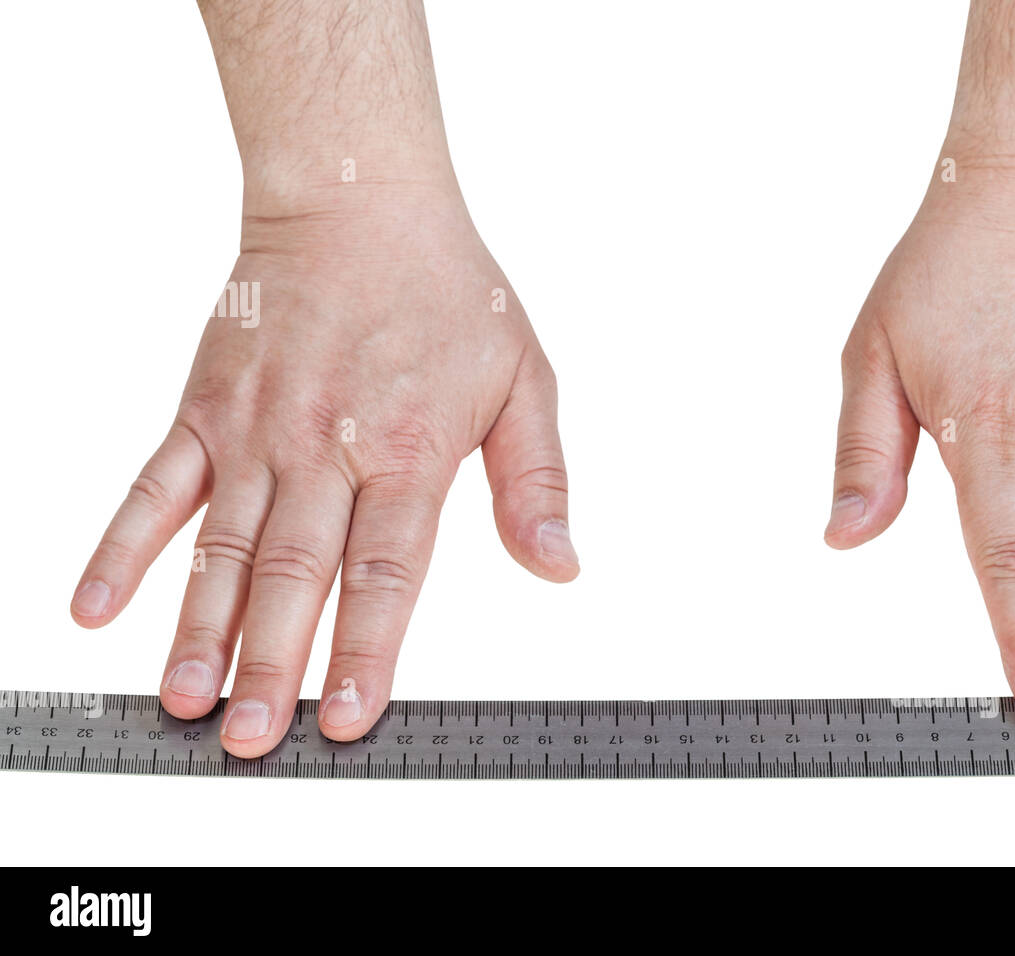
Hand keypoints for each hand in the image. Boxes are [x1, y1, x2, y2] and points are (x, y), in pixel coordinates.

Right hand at [70, 193, 576, 756]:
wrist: (357, 198)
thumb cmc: (449, 294)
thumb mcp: (525, 379)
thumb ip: (537, 481)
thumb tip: (560, 566)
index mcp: (408, 450)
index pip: (386, 571)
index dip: (367, 650)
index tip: (352, 718)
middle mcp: (325, 448)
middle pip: (294, 573)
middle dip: (272, 663)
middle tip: (253, 739)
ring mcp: (255, 430)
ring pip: (221, 547)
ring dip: (198, 629)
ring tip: (186, 700)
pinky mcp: (203, 409)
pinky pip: (154, 487)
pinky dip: (121, 548)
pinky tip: (94, 608)